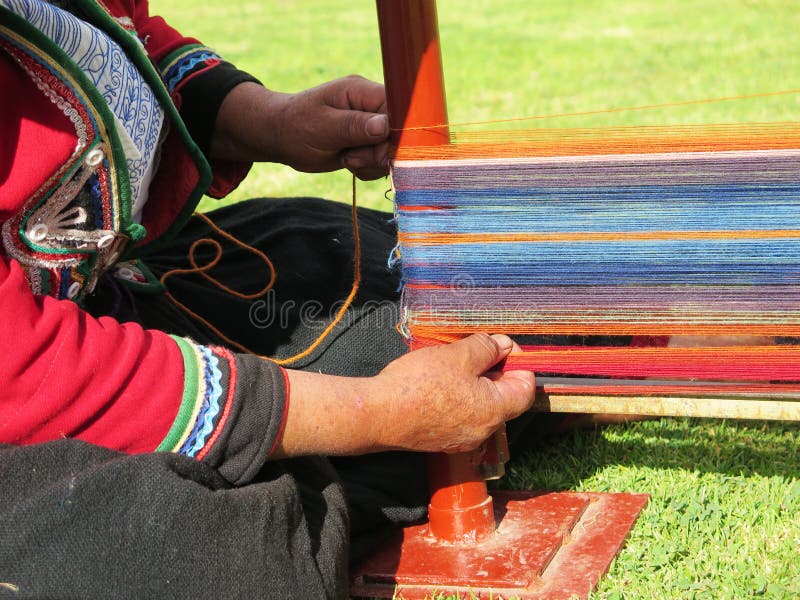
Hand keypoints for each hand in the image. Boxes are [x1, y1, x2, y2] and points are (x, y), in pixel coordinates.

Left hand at [212, 77, 389, 179]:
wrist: (280, 138)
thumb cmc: (295, 125)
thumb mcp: (322, 126)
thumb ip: (355, 126)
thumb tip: (386, 126)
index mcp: (362, 92)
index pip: (398, 108)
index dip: (398, 131)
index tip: (383, 150)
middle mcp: (371, 107)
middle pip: (398, 134)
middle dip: (380, 153)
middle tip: (352, 158)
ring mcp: (370, 126)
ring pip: (391, 151)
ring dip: (372, 164)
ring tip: (347, 159)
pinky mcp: (368, 144)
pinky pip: (381, 162)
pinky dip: (368, 169)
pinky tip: (349, 163)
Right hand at [375, 334, 535, 452]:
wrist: (378, 415)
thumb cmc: (419, 385)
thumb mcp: (458, 355)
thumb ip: (486, 348)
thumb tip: (502, 346)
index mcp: (495, 411)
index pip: (526, 389)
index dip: (519, 363)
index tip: (502, 346)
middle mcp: (484, 431)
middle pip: (504, 398)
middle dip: (494, 371)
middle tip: (476, 350)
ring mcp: (462, 439)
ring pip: (480, 406)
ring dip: (474, 384)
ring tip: (453, 364)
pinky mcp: (442, 440)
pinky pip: (461, 416)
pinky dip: (458, 398)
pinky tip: (438, 383)